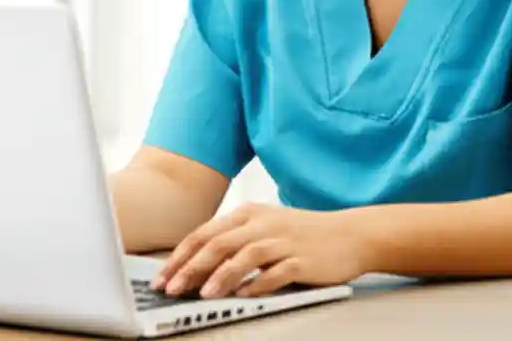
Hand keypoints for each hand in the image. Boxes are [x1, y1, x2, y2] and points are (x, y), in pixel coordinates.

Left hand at [151, 203, 370, 297]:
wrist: (350, 235)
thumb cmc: (301, 235)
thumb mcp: (263, 228)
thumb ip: (233, 241)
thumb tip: (194, 266)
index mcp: (246, 214)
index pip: (203, 234)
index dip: (179, 256)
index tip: (161, 277)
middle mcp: (261, 224)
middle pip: (218, 244)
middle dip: (190, 268)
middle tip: (171, 288)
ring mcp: (283, 241)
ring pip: (244, 257)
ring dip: (221, 276)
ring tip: (203, 294)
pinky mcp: (302, 260)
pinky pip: (276, 273)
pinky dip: (258, 284)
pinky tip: (244, 296)